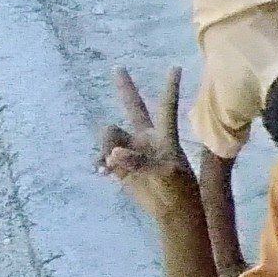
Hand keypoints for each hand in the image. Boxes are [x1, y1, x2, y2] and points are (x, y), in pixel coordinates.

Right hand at [98, 67, 196, 218]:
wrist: (171, 209)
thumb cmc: (177, 188)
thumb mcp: (163, 175)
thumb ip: (138, 162)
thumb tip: (113, 153)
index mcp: (164, 136)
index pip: (166, 107)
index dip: (170, 87)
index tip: (176, 67)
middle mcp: (146, 137)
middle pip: (134, 107)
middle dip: (125, 89)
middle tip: (119, 68)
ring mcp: (132, 149)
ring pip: (111, 135)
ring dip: (107, 146)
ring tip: (112, 165)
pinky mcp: (121, 164)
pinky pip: (104, 155)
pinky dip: (100, 161)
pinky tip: (101, 171)